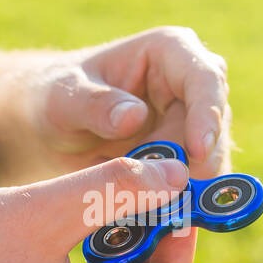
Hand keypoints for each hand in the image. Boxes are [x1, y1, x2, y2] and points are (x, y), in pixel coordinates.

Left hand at [0, 26, 231, 184]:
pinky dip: (172, 202)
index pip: (205, 79)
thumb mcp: (63, 98)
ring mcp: (194, 123)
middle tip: (156, 193)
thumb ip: (94, 104)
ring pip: (210, 163)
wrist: (48, 128)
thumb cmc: (54, 98)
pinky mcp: (188, 158)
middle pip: (214, 128)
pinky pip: (194, 185)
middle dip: (190, 164)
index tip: (197, 151)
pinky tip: (139, 211)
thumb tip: (136, 116)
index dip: (208, 115)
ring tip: (133, 200)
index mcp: (169, 51)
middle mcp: (191, 85)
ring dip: (177, 187)